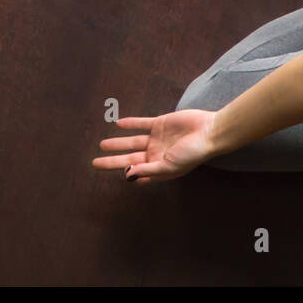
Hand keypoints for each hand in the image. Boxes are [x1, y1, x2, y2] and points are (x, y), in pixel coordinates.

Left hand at [91, 110, 217, 183]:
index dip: (125, 175)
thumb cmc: (191, 154)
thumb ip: (147, 170)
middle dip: (112, 160)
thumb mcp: (168, 166)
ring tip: (102, 144)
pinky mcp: (159, 124)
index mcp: (158, 167)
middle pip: (129, 158)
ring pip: (132, 142)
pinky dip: (130, 124)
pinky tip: (118, 124)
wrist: (208, 131)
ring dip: (118, 143)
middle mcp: (155, 154)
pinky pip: (141, 124)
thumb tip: (126, 175)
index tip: (113, 179)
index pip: (136, 173)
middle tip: (95, 163)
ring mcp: (157, 139)